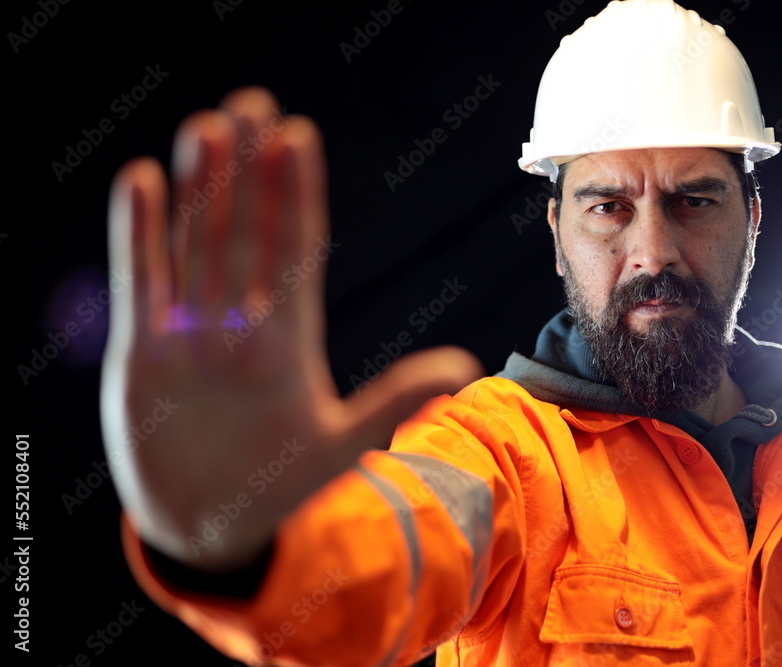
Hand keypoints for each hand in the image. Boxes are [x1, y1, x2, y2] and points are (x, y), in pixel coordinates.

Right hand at [101, 88, 480, 570]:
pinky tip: (139, 182)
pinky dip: (137, 237)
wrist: (210, 526)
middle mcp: (239, 323)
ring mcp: (190, 332)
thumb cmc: (279, 485)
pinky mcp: (142, 350)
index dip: (297, 195)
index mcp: (288, 338)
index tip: (298, 138)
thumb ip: (393, 400)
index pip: (295, 250)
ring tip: (202, 128)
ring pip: (194, 244)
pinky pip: (140, 282)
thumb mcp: (340, 444)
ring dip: (197, 189)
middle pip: (244, 231)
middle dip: (247, 171)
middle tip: (250, 105)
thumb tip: (464, 367)